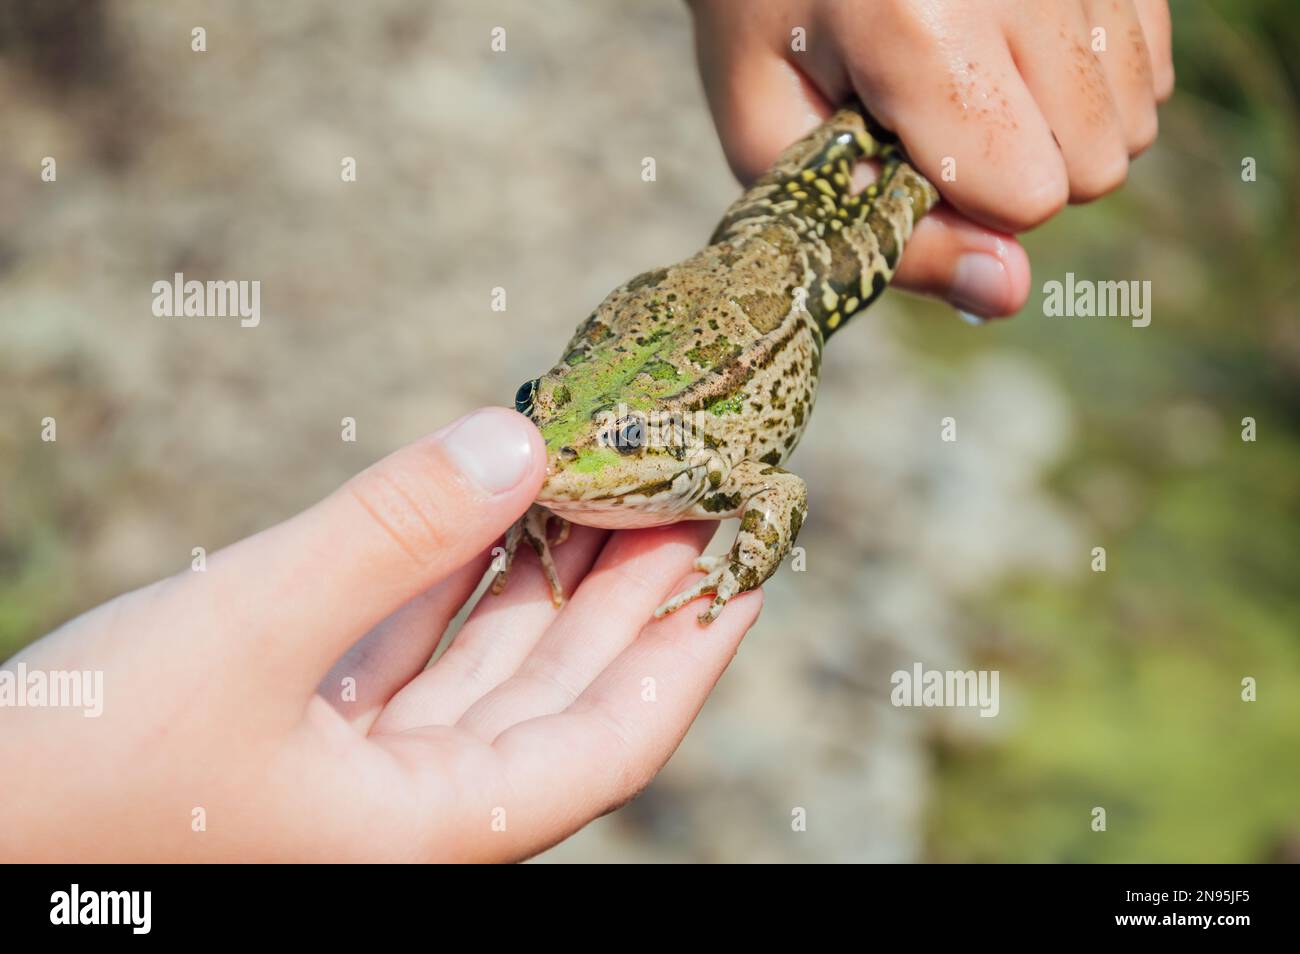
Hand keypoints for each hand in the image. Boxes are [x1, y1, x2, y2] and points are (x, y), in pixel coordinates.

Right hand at [0, 408, 759, 861]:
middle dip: (639, 583)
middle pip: (568, 683)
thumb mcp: (245, 635)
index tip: (756, 553)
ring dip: (554, 563)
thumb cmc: (82, 771)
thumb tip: (523, 439)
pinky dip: (460, 564)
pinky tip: (499, 494)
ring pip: (496, 652)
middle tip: (701, 478)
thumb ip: (390, 534)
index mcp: (435, 824)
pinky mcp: (313, 714)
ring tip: (618, 466)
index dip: (695, 645)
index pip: (615, 737)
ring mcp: (366, 757)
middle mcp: (419, 799)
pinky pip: (420, 633)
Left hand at [690, 0, 1173, 317]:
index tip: (905, 158)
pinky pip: (1151, 58)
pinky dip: (1088, 75)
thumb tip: (1008, 294)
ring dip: (1061, 127)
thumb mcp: (771, 134)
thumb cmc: (765, 22)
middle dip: (1019, 171)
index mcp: (923, 27)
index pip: (1031, 195)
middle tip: (933, 116)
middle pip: (1100, 164)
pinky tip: (1012, 47)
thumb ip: (887, 231)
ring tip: (969, 75)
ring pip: (1138, 115)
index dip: (966, 205)